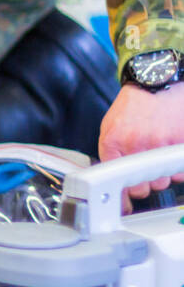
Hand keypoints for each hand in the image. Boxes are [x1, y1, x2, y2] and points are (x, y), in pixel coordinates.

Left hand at [98, 83, 183, 210]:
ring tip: (157, 155)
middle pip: (144, 188)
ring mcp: (160, 144)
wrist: (155, 82)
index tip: (124, 204)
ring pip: (165, 180)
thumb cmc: (133, 105)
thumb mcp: (110, 127)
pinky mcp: (179, 143)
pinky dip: (177, 167)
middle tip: (144, 172)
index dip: (122, 196)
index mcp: (114, 142)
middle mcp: (137, 145)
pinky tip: (170, 152)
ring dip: (162, 175)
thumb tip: (113, 178)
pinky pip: (180, 170)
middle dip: (144, 184)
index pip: (115, 181)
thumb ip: (111, 152)